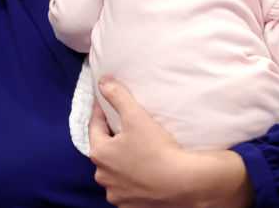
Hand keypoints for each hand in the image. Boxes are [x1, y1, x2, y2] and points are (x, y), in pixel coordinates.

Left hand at [88, 78, 251, 207]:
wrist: (183, 184)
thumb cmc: (157, 149)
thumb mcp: (136, 116)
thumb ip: (118, 96)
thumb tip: (103, 82)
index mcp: (100, 153)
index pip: (95, 126)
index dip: (101, 111)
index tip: (106, 103)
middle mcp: (102, 176)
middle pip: (104, 150)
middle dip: (112, 139)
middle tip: (126, 128)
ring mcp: (116, 193)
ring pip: (115, 172)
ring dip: (122, 162)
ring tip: (137, 151)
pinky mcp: (130, 205)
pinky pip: (127, 188)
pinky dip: (133, 179)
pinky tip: (145, 171)